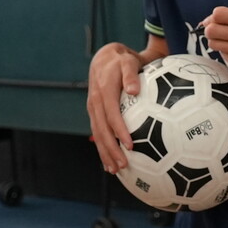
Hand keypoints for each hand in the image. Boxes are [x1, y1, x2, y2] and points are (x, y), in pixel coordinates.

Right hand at [86, 42, 145, 172]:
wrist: (105, 57)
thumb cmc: (122, 60)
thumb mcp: (128, 61)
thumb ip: (131, 75)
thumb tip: (134, 91)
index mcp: (104, 91)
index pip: (111, 114)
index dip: (119, 131)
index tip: (131, 145)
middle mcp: (95, 102)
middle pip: (102, 130)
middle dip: (111, 149)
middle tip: (123, 165)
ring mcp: (93, 109)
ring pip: (97, 134)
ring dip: (105, 153)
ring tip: (114, 170)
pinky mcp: (94, 113)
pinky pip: (97, 133)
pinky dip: (102, 148)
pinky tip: (109, 162)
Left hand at [199, 7, 227, 82]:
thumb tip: (209, 20)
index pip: (219, 13)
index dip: (212, 17)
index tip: (213, 21)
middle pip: (211, 29)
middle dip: (209, 30)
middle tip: (216, 33)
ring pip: (212, 43)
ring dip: (216, 42)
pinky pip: (221, 55)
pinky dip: (226, 53)